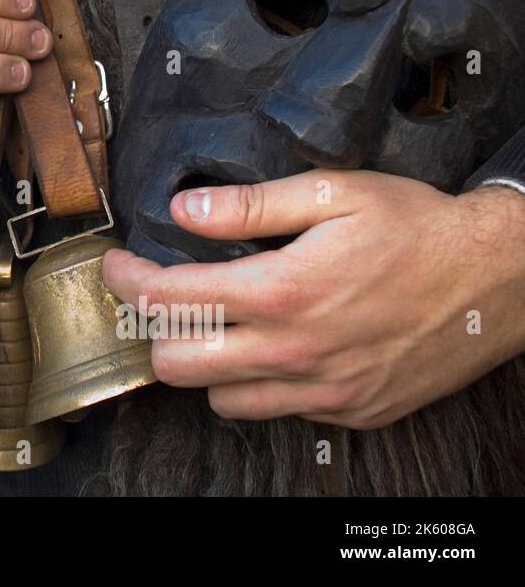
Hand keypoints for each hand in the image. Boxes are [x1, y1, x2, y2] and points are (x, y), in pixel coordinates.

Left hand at [103, 170, 524, 429]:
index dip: (126, 280)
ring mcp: (321, 391)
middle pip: (174, 364)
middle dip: (152, 329)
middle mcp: (294, 352)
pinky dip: (254, 384)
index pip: (166, 299)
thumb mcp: (334, 193)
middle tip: (160, 296)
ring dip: (202, 361)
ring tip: (214, 322)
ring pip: (218, 399)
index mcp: (282, 292)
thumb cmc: (418, 228)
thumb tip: (184, 211)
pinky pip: (273, 411)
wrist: (498, 281)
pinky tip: (269, 346)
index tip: (117, 264)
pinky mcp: (348, 412)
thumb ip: (250, 206)